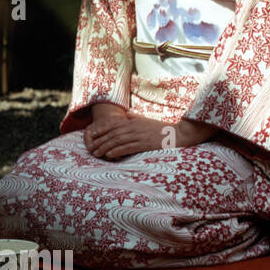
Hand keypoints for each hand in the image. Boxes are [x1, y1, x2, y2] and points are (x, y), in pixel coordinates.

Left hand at [85, 112, 216, 159]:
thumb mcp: (147, 120)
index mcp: (135, 121)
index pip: (113, 125)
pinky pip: (127, 147)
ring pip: (118, 141)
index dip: (101, 130)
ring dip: (105, 147)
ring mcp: (140, 135)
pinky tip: (110, 155)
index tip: (91, 136)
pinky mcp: (145, 144)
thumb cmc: (163, 129)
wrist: (179, 134)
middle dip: (100, 141)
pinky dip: (117, 151)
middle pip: (113, 133)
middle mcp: (135, 127)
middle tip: (91, 148)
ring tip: (97, 153)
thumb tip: (126, 115)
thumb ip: (135, 117)